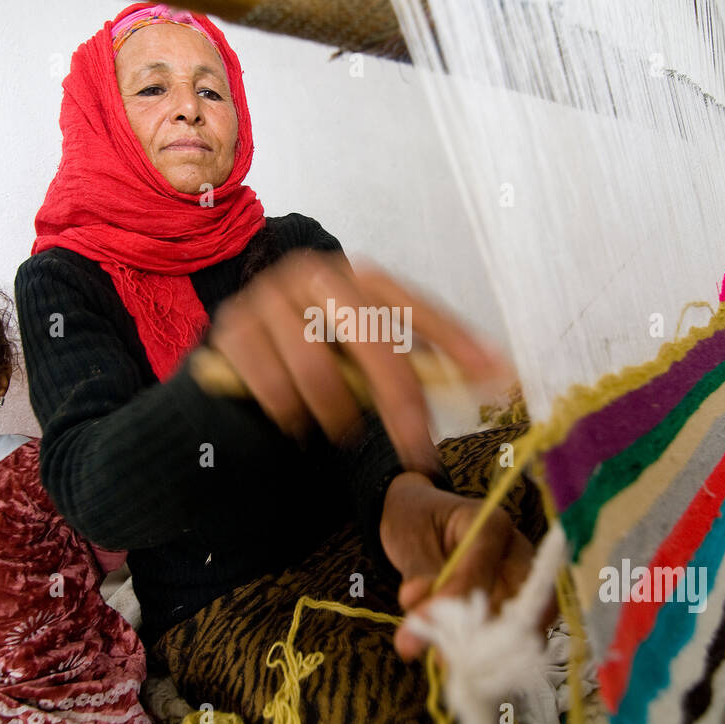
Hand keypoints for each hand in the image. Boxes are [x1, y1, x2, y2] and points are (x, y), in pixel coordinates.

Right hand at [206, 250, 511, 475]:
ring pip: (316, 364)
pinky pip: (270, 382)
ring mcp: (268, 297)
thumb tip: (488, 377)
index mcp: (355, 276)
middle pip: (368, 334)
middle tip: (417, 449)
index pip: (410, 303)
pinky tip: (296, 424)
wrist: (233, 357)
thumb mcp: (361, 354)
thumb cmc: (312, 354)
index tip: (493, 373)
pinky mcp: (232, 328)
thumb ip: (412, 362)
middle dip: (398, 398)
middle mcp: (313, 275)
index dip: (452, 338)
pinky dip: (289, 411)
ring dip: (336, 411)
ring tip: (344, 433)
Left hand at [379, 472, 553, 660]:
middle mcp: (516, 551)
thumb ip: (418, 577)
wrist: (419, 522)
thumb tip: (417, 610)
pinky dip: (491, 653)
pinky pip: (513, 634)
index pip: (483, 562)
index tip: (424, 619)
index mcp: (491, 523)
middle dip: (483, 631)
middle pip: (519, 596)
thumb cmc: (417, 523)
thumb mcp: (411, 542)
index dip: (457, 595)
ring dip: (489, 648)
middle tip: (443, 657)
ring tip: (450, 665)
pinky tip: (466, 668)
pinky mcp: (514, 607)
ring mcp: (521, 582)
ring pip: (522, 621)